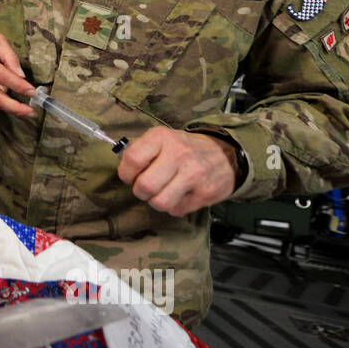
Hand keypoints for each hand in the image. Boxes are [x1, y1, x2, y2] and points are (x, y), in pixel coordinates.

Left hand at [117, 126, 237, 216]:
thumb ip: (140, 151)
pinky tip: (180, 194)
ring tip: (163, 192)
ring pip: (160, 202)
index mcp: (162, 137)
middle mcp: (179, 153)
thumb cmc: (184, 149)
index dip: (126, 173)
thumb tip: (123, 168)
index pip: (132, 159)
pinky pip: (177, 210)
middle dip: (140, 191)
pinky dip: (174, 206)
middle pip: (145, 186)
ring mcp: (195, 174)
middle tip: (146, 187)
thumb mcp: (161, 139)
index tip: (131, 176)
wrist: (225, 154)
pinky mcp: (206, 192)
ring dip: (156, 201)